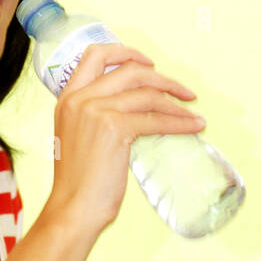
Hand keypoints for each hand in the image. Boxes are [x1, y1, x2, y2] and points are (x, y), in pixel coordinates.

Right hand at [40, 42, 204, 238]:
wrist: (73, 208)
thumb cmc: (78, 182)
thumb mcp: (77, 137)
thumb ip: (94, 116)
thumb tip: (132, 106)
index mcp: (67, 98)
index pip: (95, 55)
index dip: (125, 52)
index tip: (148, 63)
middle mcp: (79, 99)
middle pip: (130, 71)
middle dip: (162, 78)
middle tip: (183, 92)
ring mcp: (96, 111)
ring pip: (147, 93)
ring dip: (176, 101)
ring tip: (192, 111)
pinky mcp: (114, 128)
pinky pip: (155, 119)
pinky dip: (179, 122)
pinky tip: (193, 127)